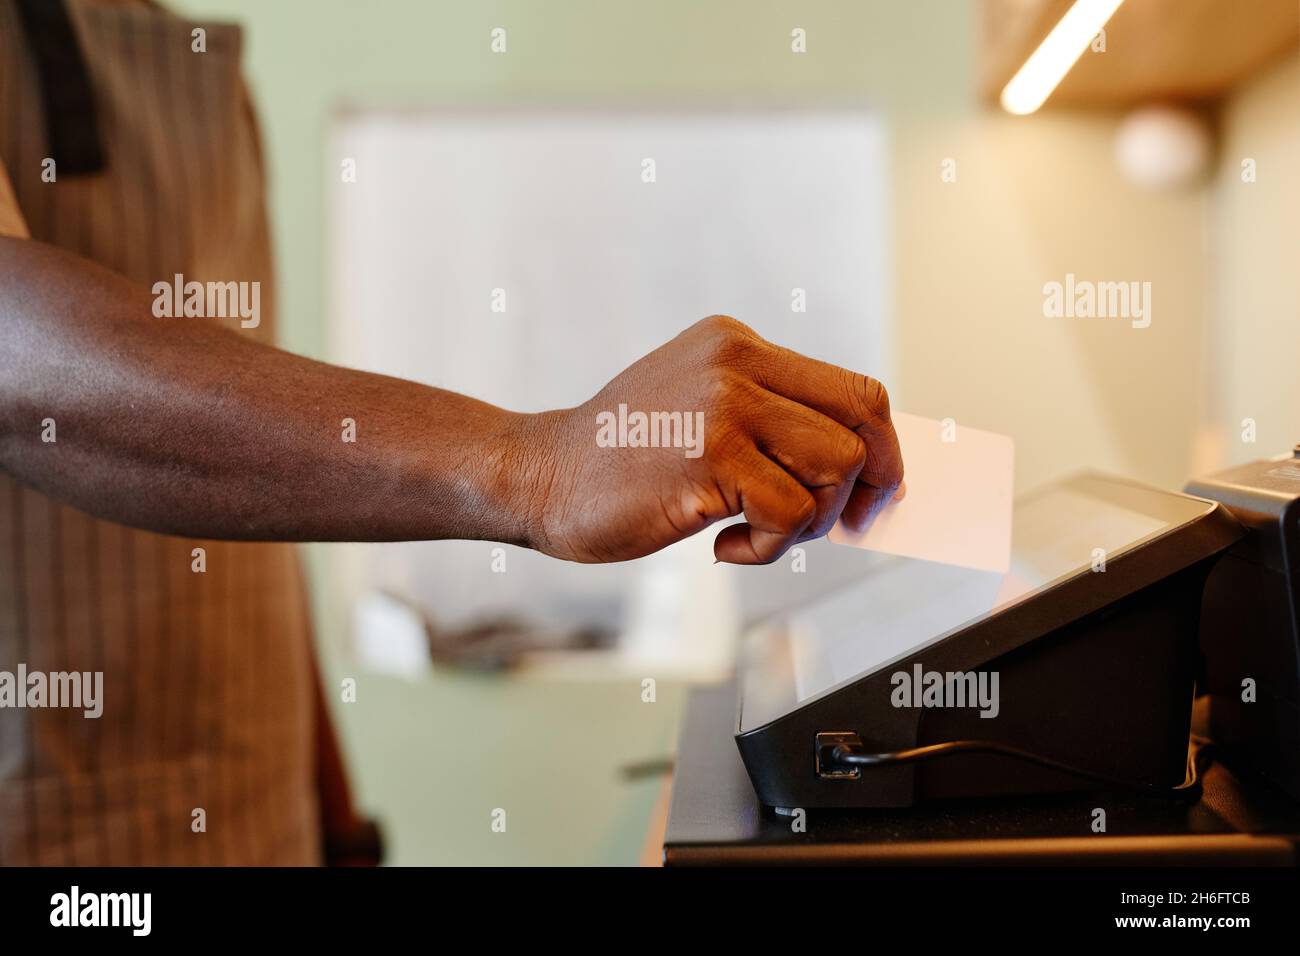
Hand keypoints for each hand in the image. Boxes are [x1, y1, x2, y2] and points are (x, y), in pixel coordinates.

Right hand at [520, 315, 903, 563]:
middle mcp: (737, 362)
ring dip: (808, 521)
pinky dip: (767, 547)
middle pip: (861, 423)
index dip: (883, 449)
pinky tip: (721, 546)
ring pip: (836, 466)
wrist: (539, 476)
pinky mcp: (710, 456)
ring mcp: (724, 405)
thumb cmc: (622, 459)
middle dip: (860, 490)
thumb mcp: (699, 410)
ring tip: (754, 530)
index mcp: (738, 345)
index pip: (854, 390)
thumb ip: (767, 420)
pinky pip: (790, 512)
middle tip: (827, 526)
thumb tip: (862, 468)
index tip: (874, 494)